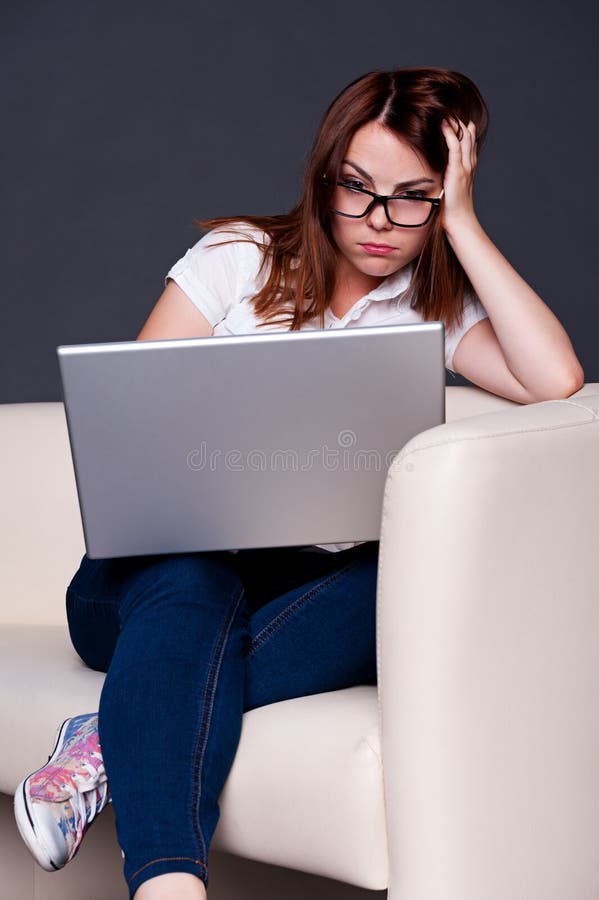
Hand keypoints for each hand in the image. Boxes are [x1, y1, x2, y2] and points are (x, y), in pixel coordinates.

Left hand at [439, 116, 478, 232]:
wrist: (459, 222)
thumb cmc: (452, 211)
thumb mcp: (449, 190)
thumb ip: (445, 180)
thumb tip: (436, 174)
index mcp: (467, 169)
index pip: (468, 143)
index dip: (464, 130)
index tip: (456, 118)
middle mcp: (468, 165)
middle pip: (468, 137)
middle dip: (460, 122)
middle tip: (450, 108)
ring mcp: (465, 168)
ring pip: (463, 139)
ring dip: (455, 124)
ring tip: (447, 110)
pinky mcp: (458, 172)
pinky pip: (455, 148)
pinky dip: (450, 135)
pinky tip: (445, 124)